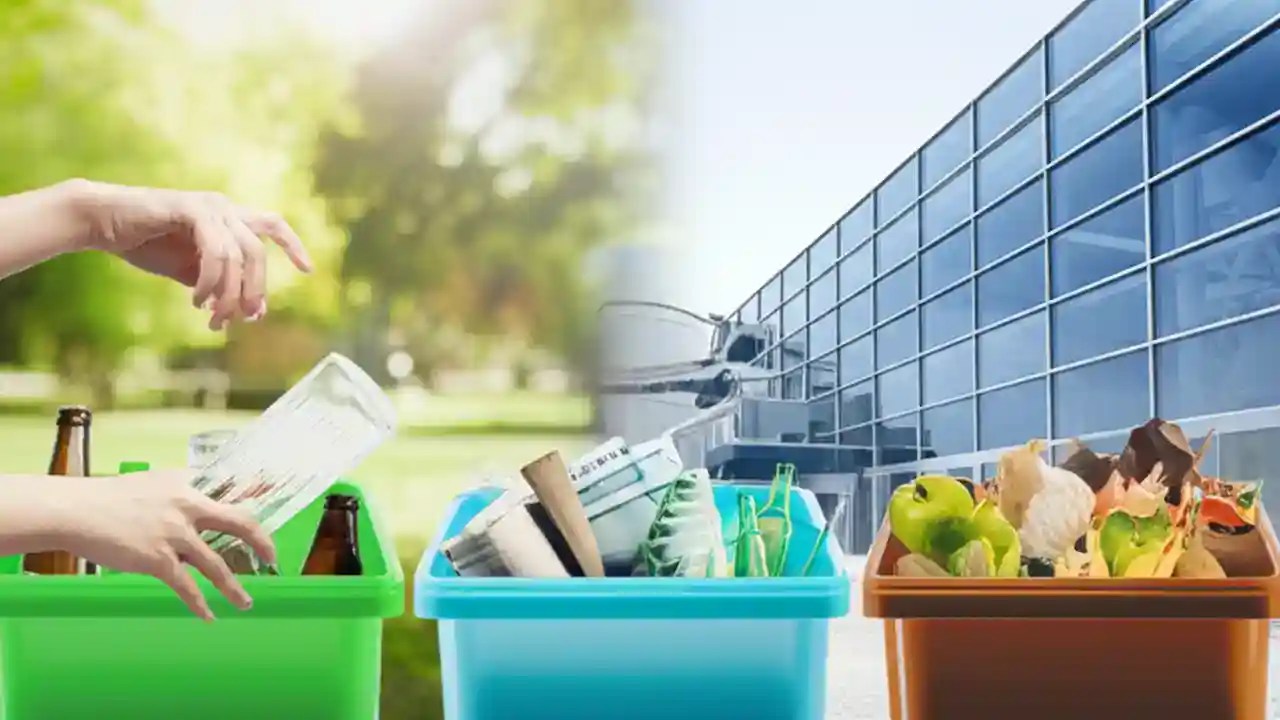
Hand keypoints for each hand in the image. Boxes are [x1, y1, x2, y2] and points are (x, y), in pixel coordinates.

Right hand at [47, 470, 277, 620]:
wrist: (76, 510)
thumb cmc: (110, 498)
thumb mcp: (153, 484)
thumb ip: (178, 494)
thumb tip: (196, 507)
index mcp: (188, 486)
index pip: (232, 492)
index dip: (257, 498)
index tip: (275, 507)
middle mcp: (188, 507)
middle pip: (239, 523)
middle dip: (261, 542)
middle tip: (272, 557)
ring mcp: (174, 534)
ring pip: (216, 565)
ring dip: (233, 588)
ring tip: (246, 603)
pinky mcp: (157, 558)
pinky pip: (187, 586)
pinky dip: (200, 603)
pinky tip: (208, 616)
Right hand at [69, 180, 313, 329]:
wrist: (103, 224)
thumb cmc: (147, 245)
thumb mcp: (194, 274)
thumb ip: (224, 287)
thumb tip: (254, 313)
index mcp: (229, 218)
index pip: (272, 225)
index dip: (293, 245)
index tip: (308, 270)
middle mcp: (224, 208)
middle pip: (258, 254)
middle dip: (254, 291)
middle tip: (243, 319)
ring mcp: (209, 206)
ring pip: (239, 256)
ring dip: (229, 294)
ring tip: (211, 317)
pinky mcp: (191, 209)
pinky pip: (216, 251)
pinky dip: (211, 281)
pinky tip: (198, 300)